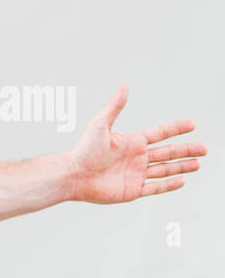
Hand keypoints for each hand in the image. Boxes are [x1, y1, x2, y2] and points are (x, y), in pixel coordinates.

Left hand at [66, 85, 206, 203]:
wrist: (73, 175)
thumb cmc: (83, 150)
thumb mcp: (100, 125)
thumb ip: (114, 107)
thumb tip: (123, 86)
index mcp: (131, 142)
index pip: (159, 134)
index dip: (175, 129)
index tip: (192, 124)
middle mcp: (136, 158)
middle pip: (167, 153)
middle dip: (186, 150)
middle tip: (205, 149)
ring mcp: (135, 174)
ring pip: (165, 170)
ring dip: (182, 167)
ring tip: (198, 164)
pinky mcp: (132, 190)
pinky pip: (154, 187)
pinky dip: (168, 185)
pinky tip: (182, 181)